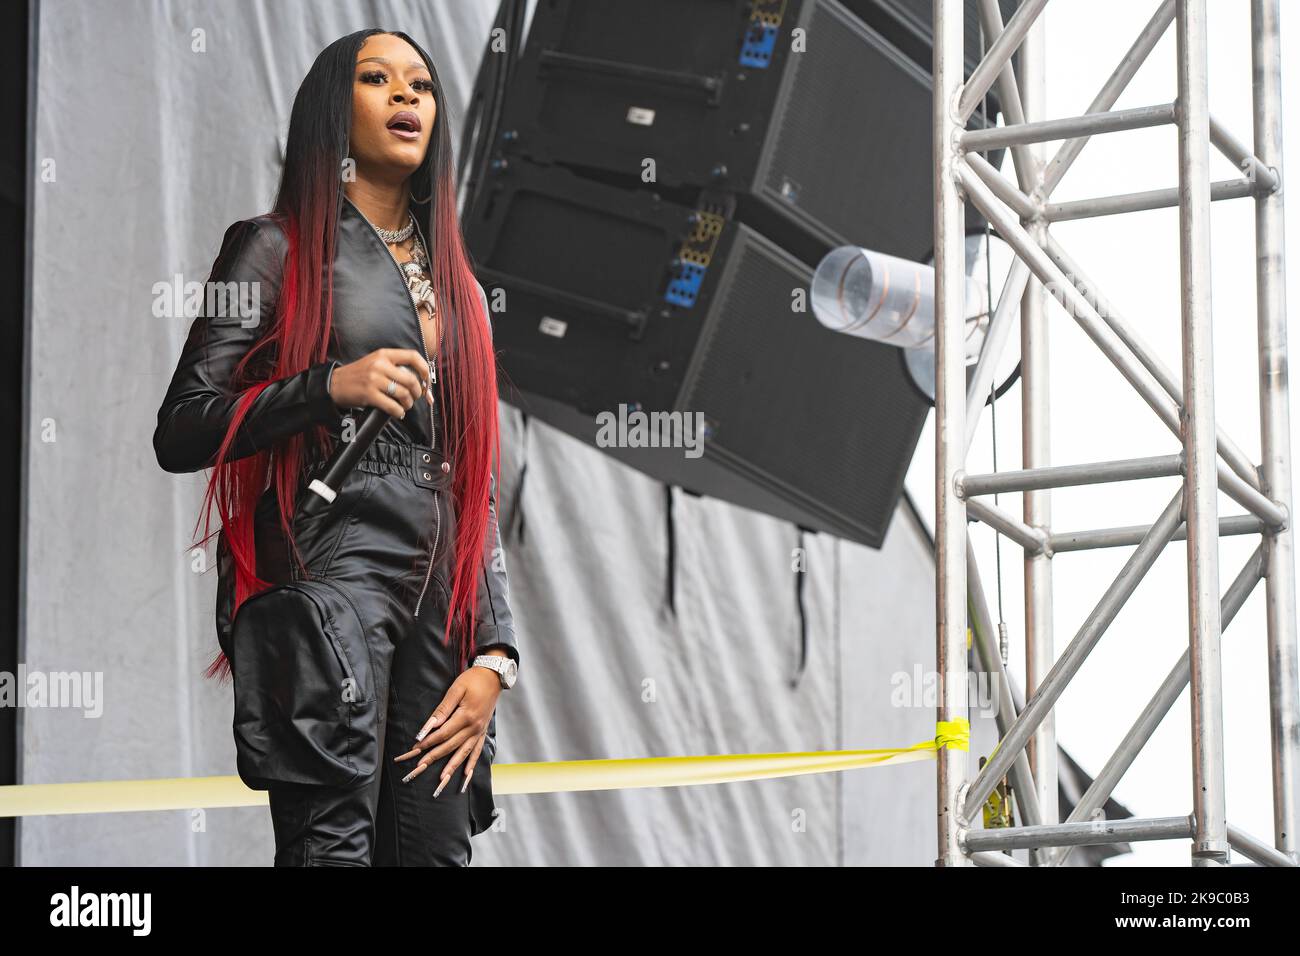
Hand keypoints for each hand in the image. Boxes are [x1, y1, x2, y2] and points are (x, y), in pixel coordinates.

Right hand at [329, 347, 431, 417]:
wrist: (334, 384)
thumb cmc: (358, 375)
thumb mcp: (375, 362)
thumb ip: (394, 367)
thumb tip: (419, 381)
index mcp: (384, 354)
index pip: (413, 356)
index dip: (424, 369)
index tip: (426, 380)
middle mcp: (380, 364)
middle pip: (411, 379)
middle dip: (418, 392)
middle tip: (415, 398)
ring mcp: (374, 379)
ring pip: (404, 394)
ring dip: (408, 404)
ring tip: (404, 406)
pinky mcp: (369, 394)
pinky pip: (393, 406)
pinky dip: (399, 412)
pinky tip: (398, 413)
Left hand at [393, 660, 503, 796]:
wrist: (494, 676)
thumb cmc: (473, 680)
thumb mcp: (456, 689)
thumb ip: (443, 709)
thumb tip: (430, 726)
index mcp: (466, 716)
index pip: (442, 734)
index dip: (427, 742)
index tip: (414, 749)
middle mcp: (474, 728)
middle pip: (450, 746)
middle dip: (433, 758)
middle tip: (418, 769)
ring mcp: (479, 731)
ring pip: (463, 753)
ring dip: (451, 767)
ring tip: (441, 780)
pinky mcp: (483, 732)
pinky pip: (477, 751)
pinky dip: (471, 764)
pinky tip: (466, 775)